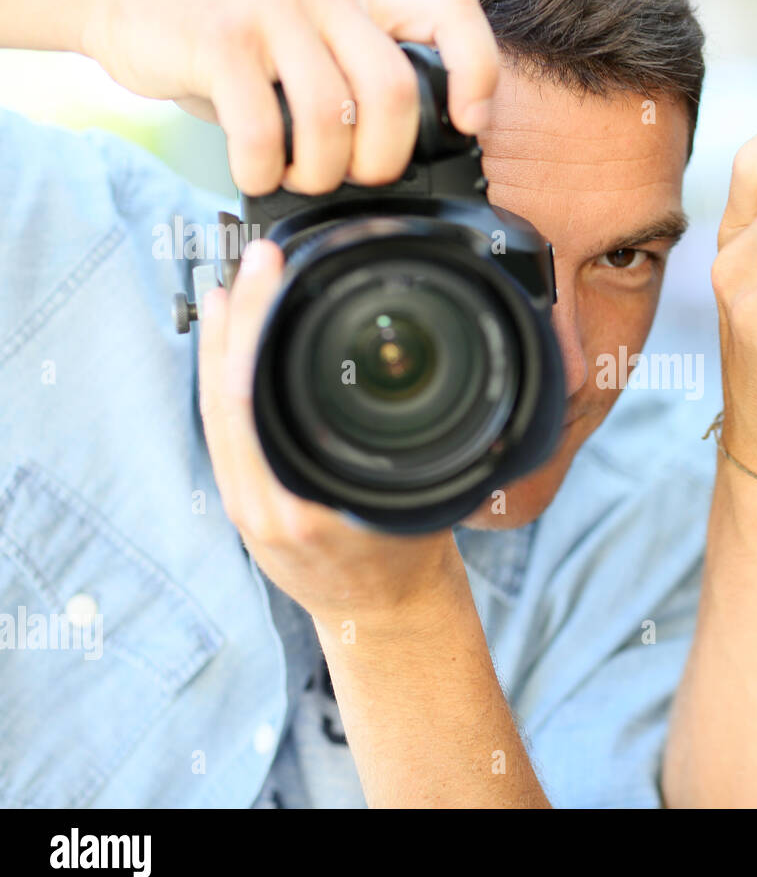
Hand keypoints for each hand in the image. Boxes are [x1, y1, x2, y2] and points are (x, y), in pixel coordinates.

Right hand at [80, 0, 498, 194]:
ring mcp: (274, 12)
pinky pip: (262, 127)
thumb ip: (356, 87)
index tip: (467, 123)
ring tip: (301, 179)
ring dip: (321, 171)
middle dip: (385, 158)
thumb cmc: (232, 46)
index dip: (477, 70)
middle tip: (359, 179)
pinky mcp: (221, 38)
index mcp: (362, 1)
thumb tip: (404, 167)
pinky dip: (264, 170)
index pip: (452, 11)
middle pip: (395, 88)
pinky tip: (257, 174)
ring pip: (333, 113)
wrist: (129, 4)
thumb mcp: (308, 51)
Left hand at [197, 240, 462, 630]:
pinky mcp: (246, 499)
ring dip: (224, 342)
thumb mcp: (421, 493)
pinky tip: (236, 341)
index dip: (253, 323)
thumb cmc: (410, 557)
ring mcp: (247, 502)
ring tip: (237, 285)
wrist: (387, 616)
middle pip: (223, 393)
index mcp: (299, 502)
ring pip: (216, 407)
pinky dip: (226, 375)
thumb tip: (391, 373)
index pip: (250, 394)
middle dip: (233, 319)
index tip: (268, 268)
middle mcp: (260, 502)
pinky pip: (226, 426)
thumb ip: (397, 445)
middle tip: (250, 260)